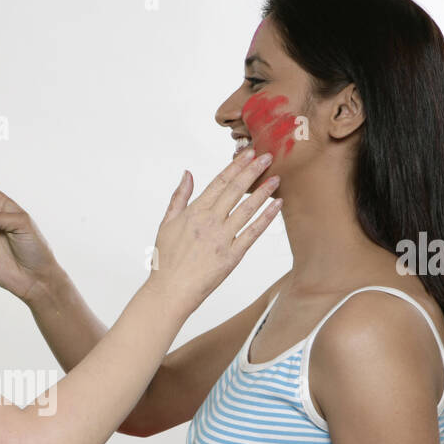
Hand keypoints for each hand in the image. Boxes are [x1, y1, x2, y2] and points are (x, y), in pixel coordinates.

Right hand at [149, 150, 282, 310]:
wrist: (170, 290)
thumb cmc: (166, 259)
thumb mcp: (166, 223)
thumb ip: (179, 197)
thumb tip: (187, 174)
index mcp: (194, 212)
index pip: (219, 182)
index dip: (236, 166)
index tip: (249, 154)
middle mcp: (209, 221)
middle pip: (235, 190)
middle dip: (253, 171)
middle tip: (268, 156)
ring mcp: (222, 238)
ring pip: (247, 208)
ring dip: (263, 191)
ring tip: (276, 177)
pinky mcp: (232, 256)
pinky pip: (253, 233)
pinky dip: (266, 218)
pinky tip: (277, 205)